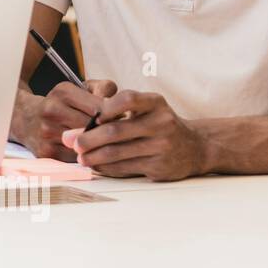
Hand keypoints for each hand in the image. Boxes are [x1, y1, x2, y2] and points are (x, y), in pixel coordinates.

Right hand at [11, 79, 116, 159]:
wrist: (25, 119)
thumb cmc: (60, 105)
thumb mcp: (80, 89)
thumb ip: (104, 89)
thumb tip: (119, 108)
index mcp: (63, 92)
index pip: (99, 108)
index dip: (114, 116)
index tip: (119, 118)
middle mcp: (51, 111)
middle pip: (92, 128)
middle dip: (107, 132)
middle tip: (116, 133)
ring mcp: (46, 133)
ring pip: (85, 145)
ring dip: (97, 146)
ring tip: (103, 142)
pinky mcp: (45, 152)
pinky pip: (76, 158)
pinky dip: (85, 156)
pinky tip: (89, 151)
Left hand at [64, 90, 209, 180]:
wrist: (195, 148)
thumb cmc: (159, 125)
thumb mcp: (147, 109)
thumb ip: (116, 112)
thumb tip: (75, 130)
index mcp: (156, 103)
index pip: (127, 99)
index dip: (105, 108)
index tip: (91, 117)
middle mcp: (162, 123)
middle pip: (116, 130)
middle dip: (89, 138)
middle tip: (72, 142)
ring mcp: (162, 146)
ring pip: (117, 152)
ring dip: (93, 156)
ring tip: (80, 157)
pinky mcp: (160, 167)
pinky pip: (125, 167)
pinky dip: (106, 167)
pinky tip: (96, 165)